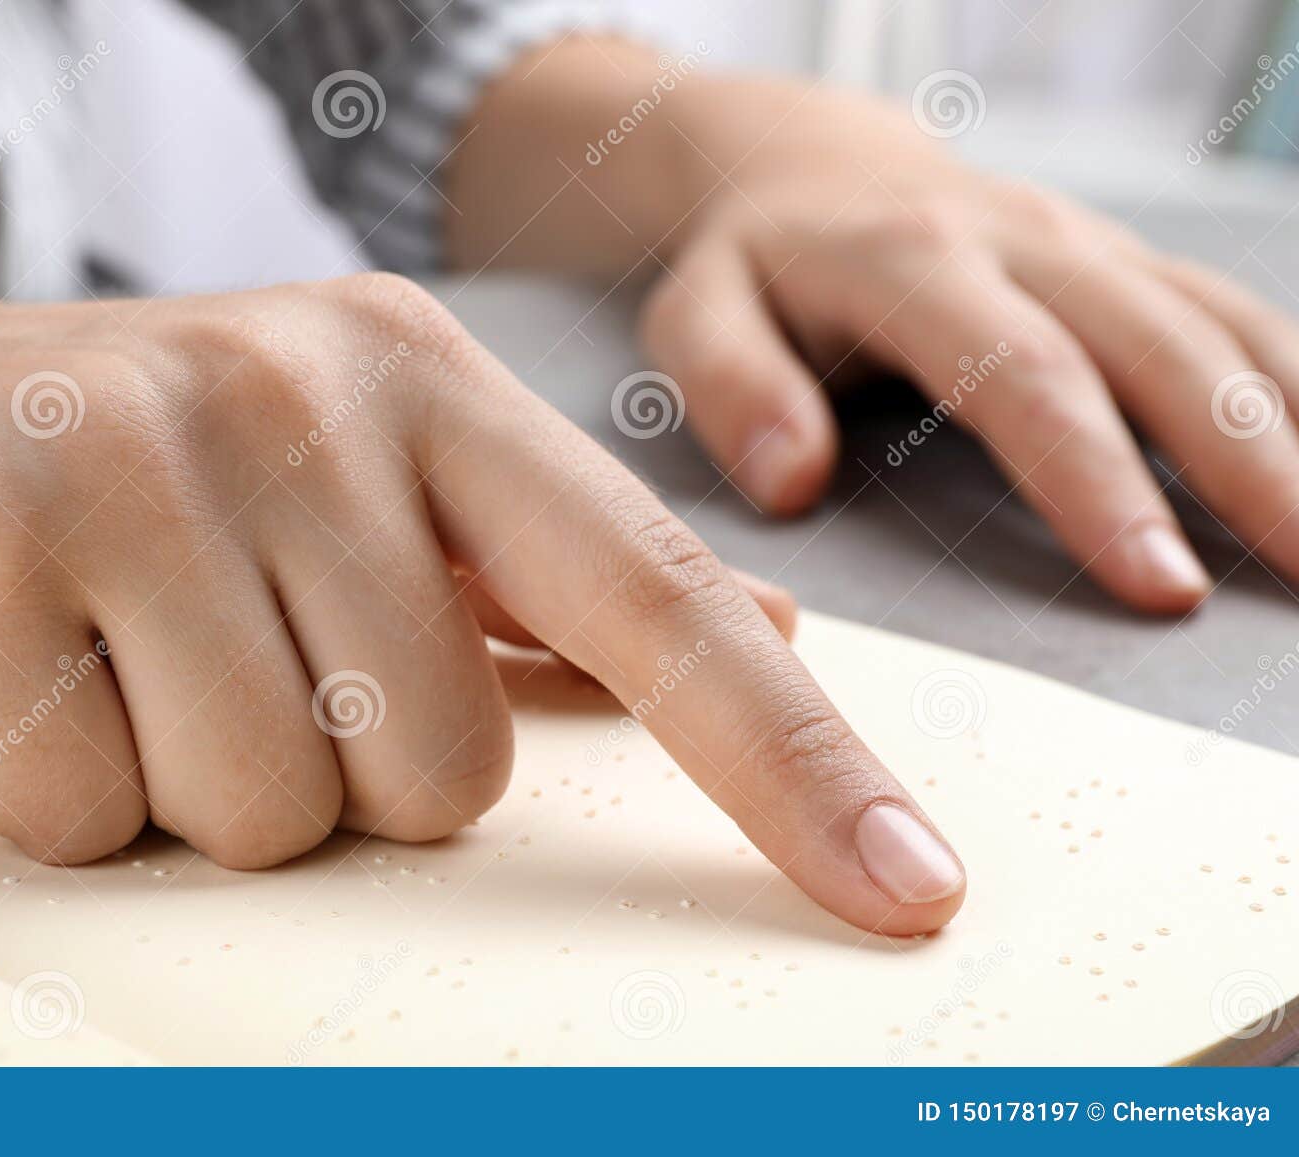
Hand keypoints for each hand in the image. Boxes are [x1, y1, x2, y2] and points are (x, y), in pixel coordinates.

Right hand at [0, 269, 963, 932]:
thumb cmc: (125, 474)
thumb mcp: (349, 481)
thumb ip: (547, 575)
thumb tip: (764, 636)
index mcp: (422, 385)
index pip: (656, 601)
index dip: (792, 763)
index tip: (907, 890)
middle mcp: (298, 394)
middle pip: (438, 776)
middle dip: (332, 776)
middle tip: (217, 664)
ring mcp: (132, 458)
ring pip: (270, 815)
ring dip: (188, 788)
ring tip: (111, 664)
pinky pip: (84, 813)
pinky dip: (49, 792)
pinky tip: (3, 674)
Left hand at [638, 76, 1298, 613]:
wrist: (811, 167)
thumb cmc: (752, 266)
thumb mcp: (694, 315)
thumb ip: (727, 387)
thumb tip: (791, 483)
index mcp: (914, 264)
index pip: (1021, 377)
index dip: (1096, 482)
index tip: (1158, 588)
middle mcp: (1024, 242)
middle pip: (1158, 347)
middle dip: (1245, 468)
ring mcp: (1089, 244)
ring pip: (1221, 325)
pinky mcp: (1125, 259)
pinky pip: (1234, 313)